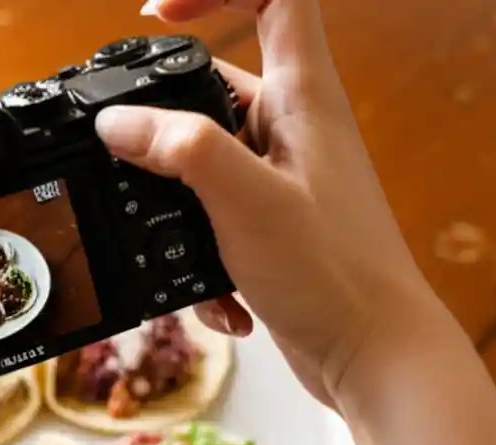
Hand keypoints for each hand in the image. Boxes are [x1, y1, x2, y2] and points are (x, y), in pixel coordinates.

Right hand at [104, 0, 448, 404]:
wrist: (375, 359)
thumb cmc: (336, 275)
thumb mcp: (246, 201)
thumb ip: (181, 149)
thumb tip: (119, 122)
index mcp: (303, 97)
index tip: (155, 14)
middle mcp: (294, 129)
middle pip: (215, 83)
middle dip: (167, 125)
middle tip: (135, 157)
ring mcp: (282, 179)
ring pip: (204, 162)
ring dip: (180, 209)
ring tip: (194, 251)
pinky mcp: (271, 228)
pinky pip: (214, 221)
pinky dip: (203, 260)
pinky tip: (222, 299)